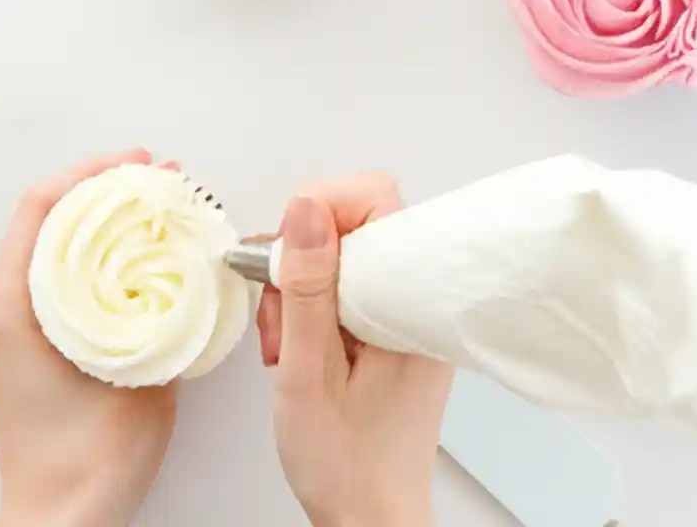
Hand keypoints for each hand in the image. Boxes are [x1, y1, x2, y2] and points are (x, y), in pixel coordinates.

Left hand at [0, 148, 176, 526]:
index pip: (42, 209)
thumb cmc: (87, 460)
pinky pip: (60, 277)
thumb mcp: (139, 375)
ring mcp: (9, 325)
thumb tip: (183, 264)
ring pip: (54, 246)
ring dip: (102, 221)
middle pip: (46, 220)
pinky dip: (96, 255)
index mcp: (9, 307)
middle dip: (104, 191)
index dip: (93, 175)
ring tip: (153, 210)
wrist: (62, 516)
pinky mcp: (28, 342)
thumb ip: (158, 314)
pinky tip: (137, 256)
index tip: (139, 166)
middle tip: (157, 182)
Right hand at [256, 175, 454, 526]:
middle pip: (352, 229)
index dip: (322, 209)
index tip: (284, 250)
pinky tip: (296, 351)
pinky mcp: (388, 332)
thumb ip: (307, 286)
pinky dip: (309, 312)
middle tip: (279, 316)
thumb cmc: (347, 463)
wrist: (369, 519)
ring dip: (297, 292)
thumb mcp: (310, 370)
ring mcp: (403, 317)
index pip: (378, 202)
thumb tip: (304, 208)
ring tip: (284, 347)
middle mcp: (417, 303)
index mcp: (412, 305)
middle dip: (298, 261)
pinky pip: (344, 292)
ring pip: (340, 261)